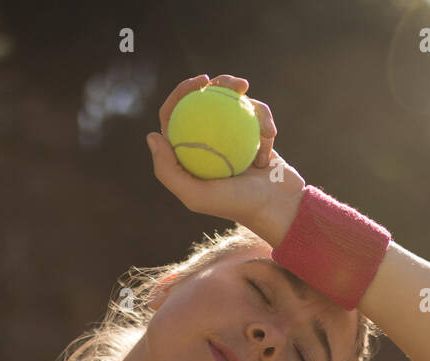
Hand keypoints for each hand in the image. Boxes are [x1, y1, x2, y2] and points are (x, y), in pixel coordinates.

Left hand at [147, 74, 303, 241]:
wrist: (277, 208)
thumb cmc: (237, 204)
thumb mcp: (196, 196)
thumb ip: (168, 172)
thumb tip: (152, 135)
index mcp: (186, 153)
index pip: (175, 114)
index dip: (183, 91)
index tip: (202, 82)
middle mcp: (205, 142)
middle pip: (205, 101)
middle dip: (220, 83)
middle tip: (237, 83)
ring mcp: (230, 136)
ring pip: (234, 104)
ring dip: (250, 103)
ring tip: (261, 116)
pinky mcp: (253, 134)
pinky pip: (257, 115)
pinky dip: (265, 124)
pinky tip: (270, 136)